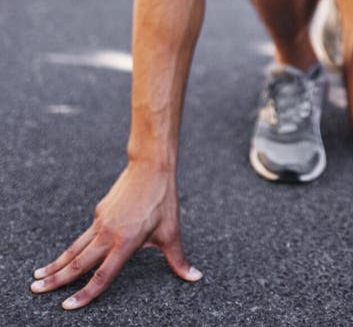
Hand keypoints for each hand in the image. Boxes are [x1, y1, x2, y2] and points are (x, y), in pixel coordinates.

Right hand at [30, 161, 201, 309]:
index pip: (102, 276)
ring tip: (38, 276)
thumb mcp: (171, 232)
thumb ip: (178, 259)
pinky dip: (72, 248)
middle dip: (56, 280)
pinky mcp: (99, 212)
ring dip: (56, 263)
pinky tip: (68, 255)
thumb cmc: (163, 200)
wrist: (150, 166)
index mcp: (126, 243)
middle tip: (35, 290)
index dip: (85, 294)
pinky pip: (85, 235)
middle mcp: (109, 234)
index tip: (67, 307)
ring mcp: (101, 222)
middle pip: (77, 263)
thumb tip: (195, 277)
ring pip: (74, 248)